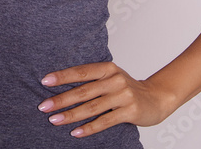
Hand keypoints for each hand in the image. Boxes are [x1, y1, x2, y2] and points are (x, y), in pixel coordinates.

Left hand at [37, 61, 174, 137]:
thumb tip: (61, 88)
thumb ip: (92, 81)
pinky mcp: (129, 111)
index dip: (62, 76)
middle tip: (43, 106)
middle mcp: (115, 79)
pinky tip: (76, 132)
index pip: (81, 71)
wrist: (157, 98)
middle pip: (83, 91)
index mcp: (107, 68)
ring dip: (71, 115)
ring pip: (92, 107)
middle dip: (61, 99)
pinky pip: (105, 121)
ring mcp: (123, 95)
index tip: (44, 82)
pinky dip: (89, 128)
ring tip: (54, 120)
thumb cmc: (127, 89)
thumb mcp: (111, 78)